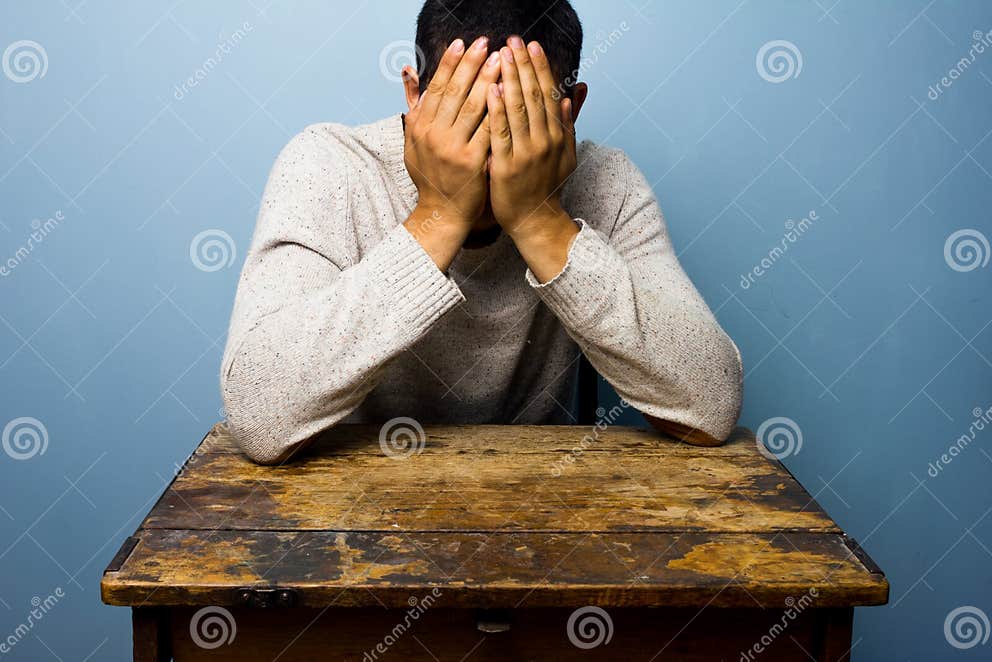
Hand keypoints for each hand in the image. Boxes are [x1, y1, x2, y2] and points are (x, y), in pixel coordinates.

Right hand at [403, 36, 500, 247]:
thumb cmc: (431, 174)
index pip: (436, 86)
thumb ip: (414, 104)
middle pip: (455, 91)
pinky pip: (488, 130)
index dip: (450, 63)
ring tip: (502, 60)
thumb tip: (407, 69)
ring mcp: (451, 148)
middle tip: (488, 43)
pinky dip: (499, 110)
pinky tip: (510, 93)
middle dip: (472, 64)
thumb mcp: (414, 139)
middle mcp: (432, 135)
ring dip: (489, 80)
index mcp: (418, 126)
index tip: (464, 43)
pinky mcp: (471, 162)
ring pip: (473, 106)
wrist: (442, 212)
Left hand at [487, 37, 579, 280]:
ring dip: (509, 79)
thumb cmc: (546, 187)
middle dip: (522, 65)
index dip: (539, 68)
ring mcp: (526, 154)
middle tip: (512, 41)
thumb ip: (567, 124)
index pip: (548, 93)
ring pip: (518, 109)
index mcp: (557, 135)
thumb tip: (571, 93)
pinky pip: (501, 133)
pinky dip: (497, 110)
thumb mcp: (565, 155)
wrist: (535, 221)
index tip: (531, 45)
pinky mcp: (507, 166)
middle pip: (533, 95)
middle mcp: (545, 141)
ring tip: (500, 55)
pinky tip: (491, 89)